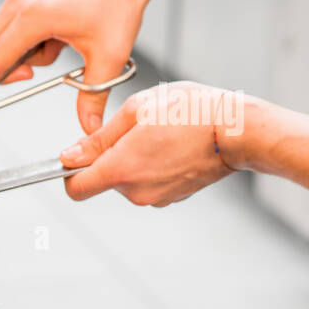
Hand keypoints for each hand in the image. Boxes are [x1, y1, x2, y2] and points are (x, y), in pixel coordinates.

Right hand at [0, 0, 155, 133]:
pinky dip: (26, 39)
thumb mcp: (109, 55)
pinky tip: (55, 35)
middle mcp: (21, 1)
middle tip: (33, 73)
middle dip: (1, 70)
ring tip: (56, 47)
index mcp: (35, 16)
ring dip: (19, 54)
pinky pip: (9, 24)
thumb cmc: (118, 1)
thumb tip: (89, 125)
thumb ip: (93, 95)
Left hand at [60, 81, 250, 205]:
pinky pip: (149, 182)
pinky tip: (173, 145)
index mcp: (120, 170)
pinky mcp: (174, 197)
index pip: (75, 188)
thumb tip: (68, 156)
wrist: (239, 130)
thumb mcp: (136, 111)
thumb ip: (98, 138)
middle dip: (110, 157)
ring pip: (128, 180)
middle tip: (136, 128)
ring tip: (160, 133)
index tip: (79, 154)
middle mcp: (136, 192)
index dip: (70, 171)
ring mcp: (157, 198)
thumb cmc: (191, 111)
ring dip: (133, 159)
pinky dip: (153, 166)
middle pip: (103, 180)